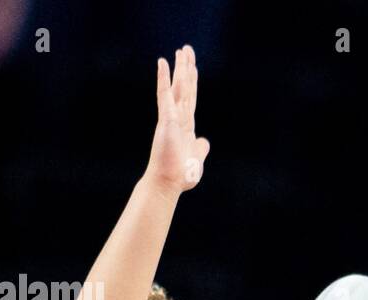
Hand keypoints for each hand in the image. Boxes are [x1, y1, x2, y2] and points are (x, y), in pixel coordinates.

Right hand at [146, 46, 209, 194]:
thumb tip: (204, 142)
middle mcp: (178, 118)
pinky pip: (165, 95)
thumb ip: (200, 149)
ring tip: (181, 51)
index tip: (192, 66)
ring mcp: (171, 117)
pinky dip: (164, 79)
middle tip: (187, 49)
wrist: (168, 183)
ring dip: (179, 69)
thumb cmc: (179, 174)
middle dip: (186, 69)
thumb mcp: (196, 160)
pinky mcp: (166, 119)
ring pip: (177, 88)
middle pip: (184, 88)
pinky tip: (163, 63)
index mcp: (186, 125)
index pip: (190, 99)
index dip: (192, 82)